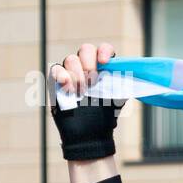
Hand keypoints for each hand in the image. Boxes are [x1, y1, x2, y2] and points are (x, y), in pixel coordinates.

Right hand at [49, 42, 123, 159]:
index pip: (104, 49)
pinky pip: (55, 69)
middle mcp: (88, 65)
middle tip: (92, 81)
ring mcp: (71, 71)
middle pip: (85, 50)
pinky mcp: (57, 80)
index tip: (104, 62)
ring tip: (81, 92)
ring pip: (70, 59)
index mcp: (104, 67)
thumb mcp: (118, 98)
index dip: (104, 51)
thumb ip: (121, 83)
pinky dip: (61, 75)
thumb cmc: (105, 115)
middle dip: (89, 63)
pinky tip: (67, 87)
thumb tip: (127, 73)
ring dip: (77, 74)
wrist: (89, 133)